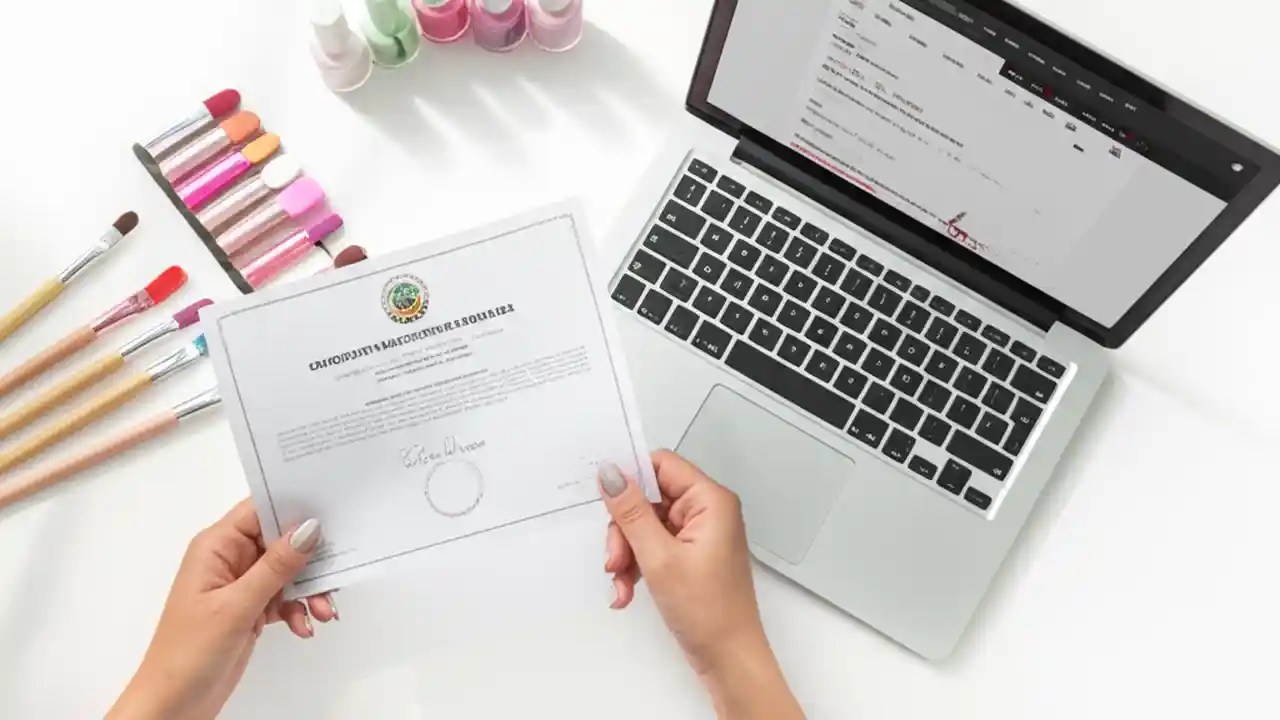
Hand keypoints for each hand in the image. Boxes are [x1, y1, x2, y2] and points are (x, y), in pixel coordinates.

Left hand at [108, 500, 335, 719]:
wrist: (173, 705)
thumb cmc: (188, 652)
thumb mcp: (236, 606)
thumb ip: (275, 566)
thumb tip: (308, 528)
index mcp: (216, 547)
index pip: (259, 509)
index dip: (292, 506)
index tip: (329, 512)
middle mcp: (229, 559)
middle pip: (281, 541)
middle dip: (310, 560)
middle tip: (333, 576)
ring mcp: (240, 585)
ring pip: (288, 571)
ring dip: (309, 590)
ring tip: (323, 613)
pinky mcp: (250, 609)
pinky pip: (284, 597)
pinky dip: (298, 609)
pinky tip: (304, 627)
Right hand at [600, 451, 802, 719]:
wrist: (728, 659)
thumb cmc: (709, 612)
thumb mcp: (659, 558)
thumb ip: (631, 512)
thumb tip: (610, 473)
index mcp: (710, 501)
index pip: (662, 464)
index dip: (630, 478)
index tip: (605, 500)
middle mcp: (707, 512)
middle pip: (649, 499)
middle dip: (625, 530)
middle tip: (616, 561)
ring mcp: (698, 535)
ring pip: (646, 526)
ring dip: (627, 554)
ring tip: (622, 584)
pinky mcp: (689, 556)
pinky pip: (653, 547)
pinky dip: (637, 566)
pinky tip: (628, 592)